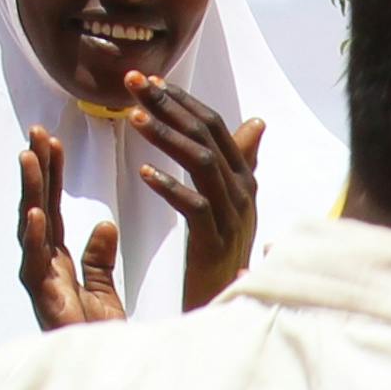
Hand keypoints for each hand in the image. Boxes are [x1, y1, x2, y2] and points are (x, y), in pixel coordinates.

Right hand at [18, 130, 127, 330]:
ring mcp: (40, 283)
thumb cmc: (98, 340)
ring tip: (30, 158)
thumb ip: (99, 259)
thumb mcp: (103, 293)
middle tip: (37, 133)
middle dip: (36, 171)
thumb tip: (104, 224)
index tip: (54, 141)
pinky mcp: (43, 302)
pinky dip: (34, 238)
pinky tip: (35, 213)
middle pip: (37, 208)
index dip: (52, 175)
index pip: (52, 208)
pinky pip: (35, 265)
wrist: (106, 375)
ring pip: (30, 229)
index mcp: (57, 262)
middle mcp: (43, 268)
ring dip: (30, 192)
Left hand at [133, 80, 268, 310]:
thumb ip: (239, 164)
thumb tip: (256, 124)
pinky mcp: (217, 243)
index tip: (150, 80)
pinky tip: (144, 172)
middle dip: (169, 105)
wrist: (229, 309)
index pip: (216, 126)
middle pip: (207, 135)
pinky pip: (195, 206)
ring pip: (202, 163)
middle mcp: (243, 193)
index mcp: (244, 180)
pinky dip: (169, 186)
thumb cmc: (224, 258)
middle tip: (134, 83)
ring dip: (167, 136)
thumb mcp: (233, 206)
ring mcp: (233, 218)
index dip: (183, 100)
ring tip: (134, 116)